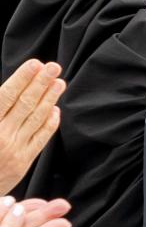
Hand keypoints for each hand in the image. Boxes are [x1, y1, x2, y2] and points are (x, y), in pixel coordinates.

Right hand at [0, 61, 64, 194]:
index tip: (35, 64)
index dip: (22, 79)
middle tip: (54, 67)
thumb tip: (3, 92)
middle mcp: (0, 135)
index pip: (5, 96)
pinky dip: (49, 123)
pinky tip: (56, 110)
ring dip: (49, 99)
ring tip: (59, 83)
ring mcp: (14, 149)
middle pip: (25, 104)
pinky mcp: (23, 162)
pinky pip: (40, 138)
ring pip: (36, 118)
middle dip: (40, 83)